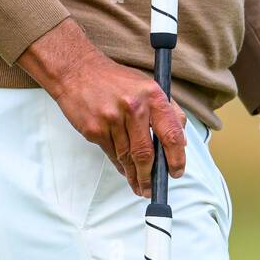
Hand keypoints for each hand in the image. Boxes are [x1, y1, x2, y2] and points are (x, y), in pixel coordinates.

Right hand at [53, 52, 186, 198]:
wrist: (78, 71)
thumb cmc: (114, 79)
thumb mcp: (147, 86)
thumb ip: (168, 110)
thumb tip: (181, 140)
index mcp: (152, 95)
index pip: (171, 134)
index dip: (176, 159)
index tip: (176, 172)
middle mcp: (134, 107)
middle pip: (146, 153)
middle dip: (150, 176)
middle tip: (153, 188)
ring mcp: (112, 119)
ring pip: (127, 157)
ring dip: (134, 175)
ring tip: (138, 184)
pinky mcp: (94, 129)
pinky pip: (111, 154)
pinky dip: (119, 165)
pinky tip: (123, 169)